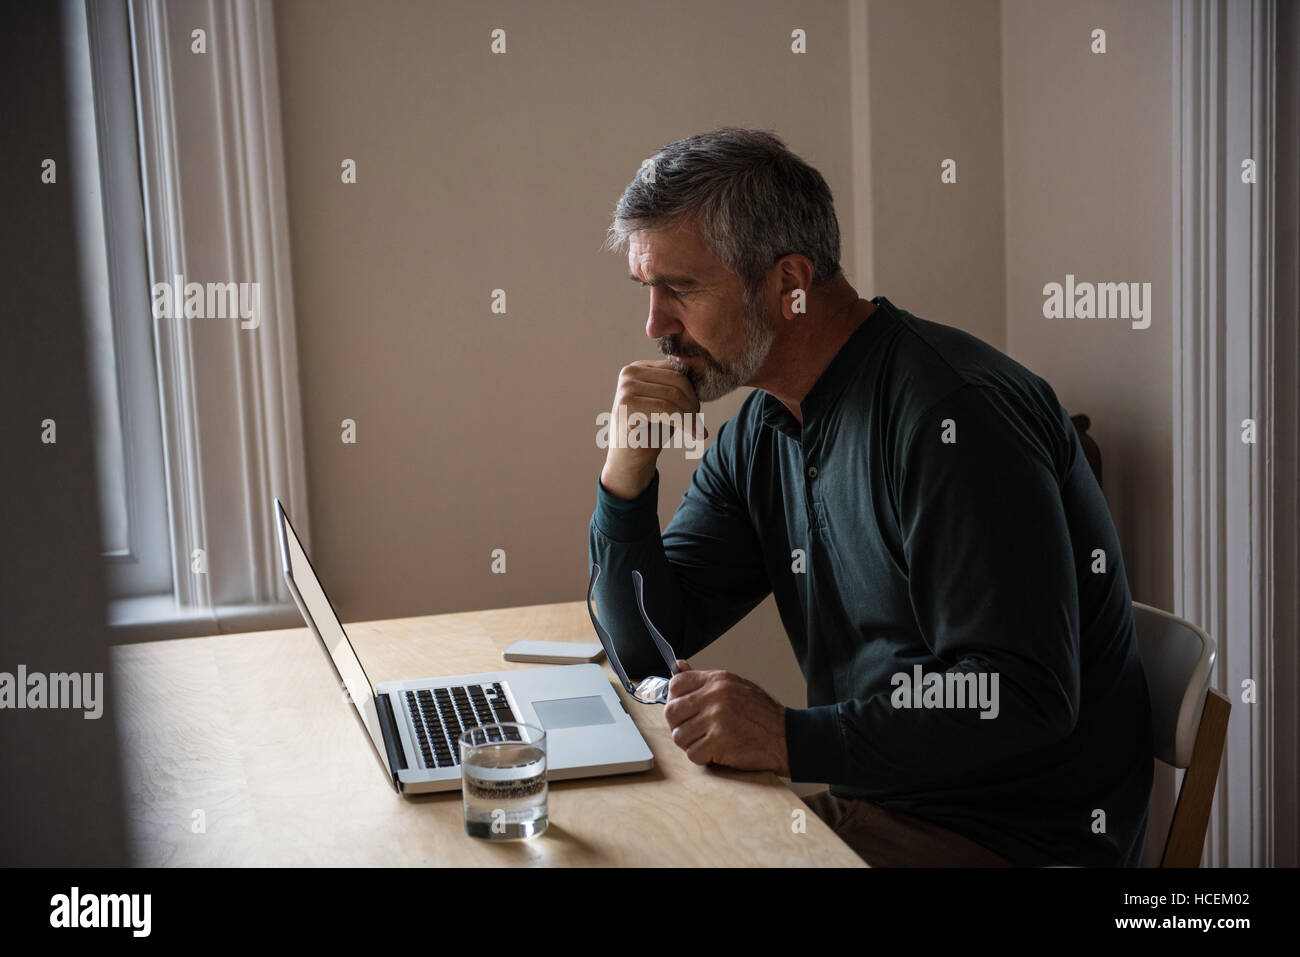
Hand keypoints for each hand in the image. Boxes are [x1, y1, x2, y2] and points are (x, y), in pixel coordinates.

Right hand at [600, 360, 707, 499]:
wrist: (630, 460)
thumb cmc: (650, 431)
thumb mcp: (667, 403)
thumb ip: (678, 387)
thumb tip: (704, 372)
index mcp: (638, 368)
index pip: (676, 368)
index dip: (693, 389)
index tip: (698, 409)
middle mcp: (629, 373)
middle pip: (677, 380)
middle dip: (693, 402)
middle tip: (699, 422)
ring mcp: (626, 388)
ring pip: (673, 396)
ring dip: (691, 415)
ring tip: (697, 430)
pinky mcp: (627, 405)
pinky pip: (666, 410)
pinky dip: (685, 423)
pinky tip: (695, 435)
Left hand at [662, 660, 789, 774]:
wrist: (787, 736)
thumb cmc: (761, 714)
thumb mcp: (735, 686)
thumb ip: (705, 681)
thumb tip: (678, 666)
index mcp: (717, 680)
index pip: (676, 684)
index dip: (673, 700)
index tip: (682, 711)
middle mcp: (715, 696)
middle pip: (672, 712)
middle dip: (678, 725)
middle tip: (692, 731)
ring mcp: (716, 718)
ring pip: (679, 736)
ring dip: (691, 744)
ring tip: (708, 742)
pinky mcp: (719, 741)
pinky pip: (693, 753)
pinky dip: (702, 757)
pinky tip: (716, 752)